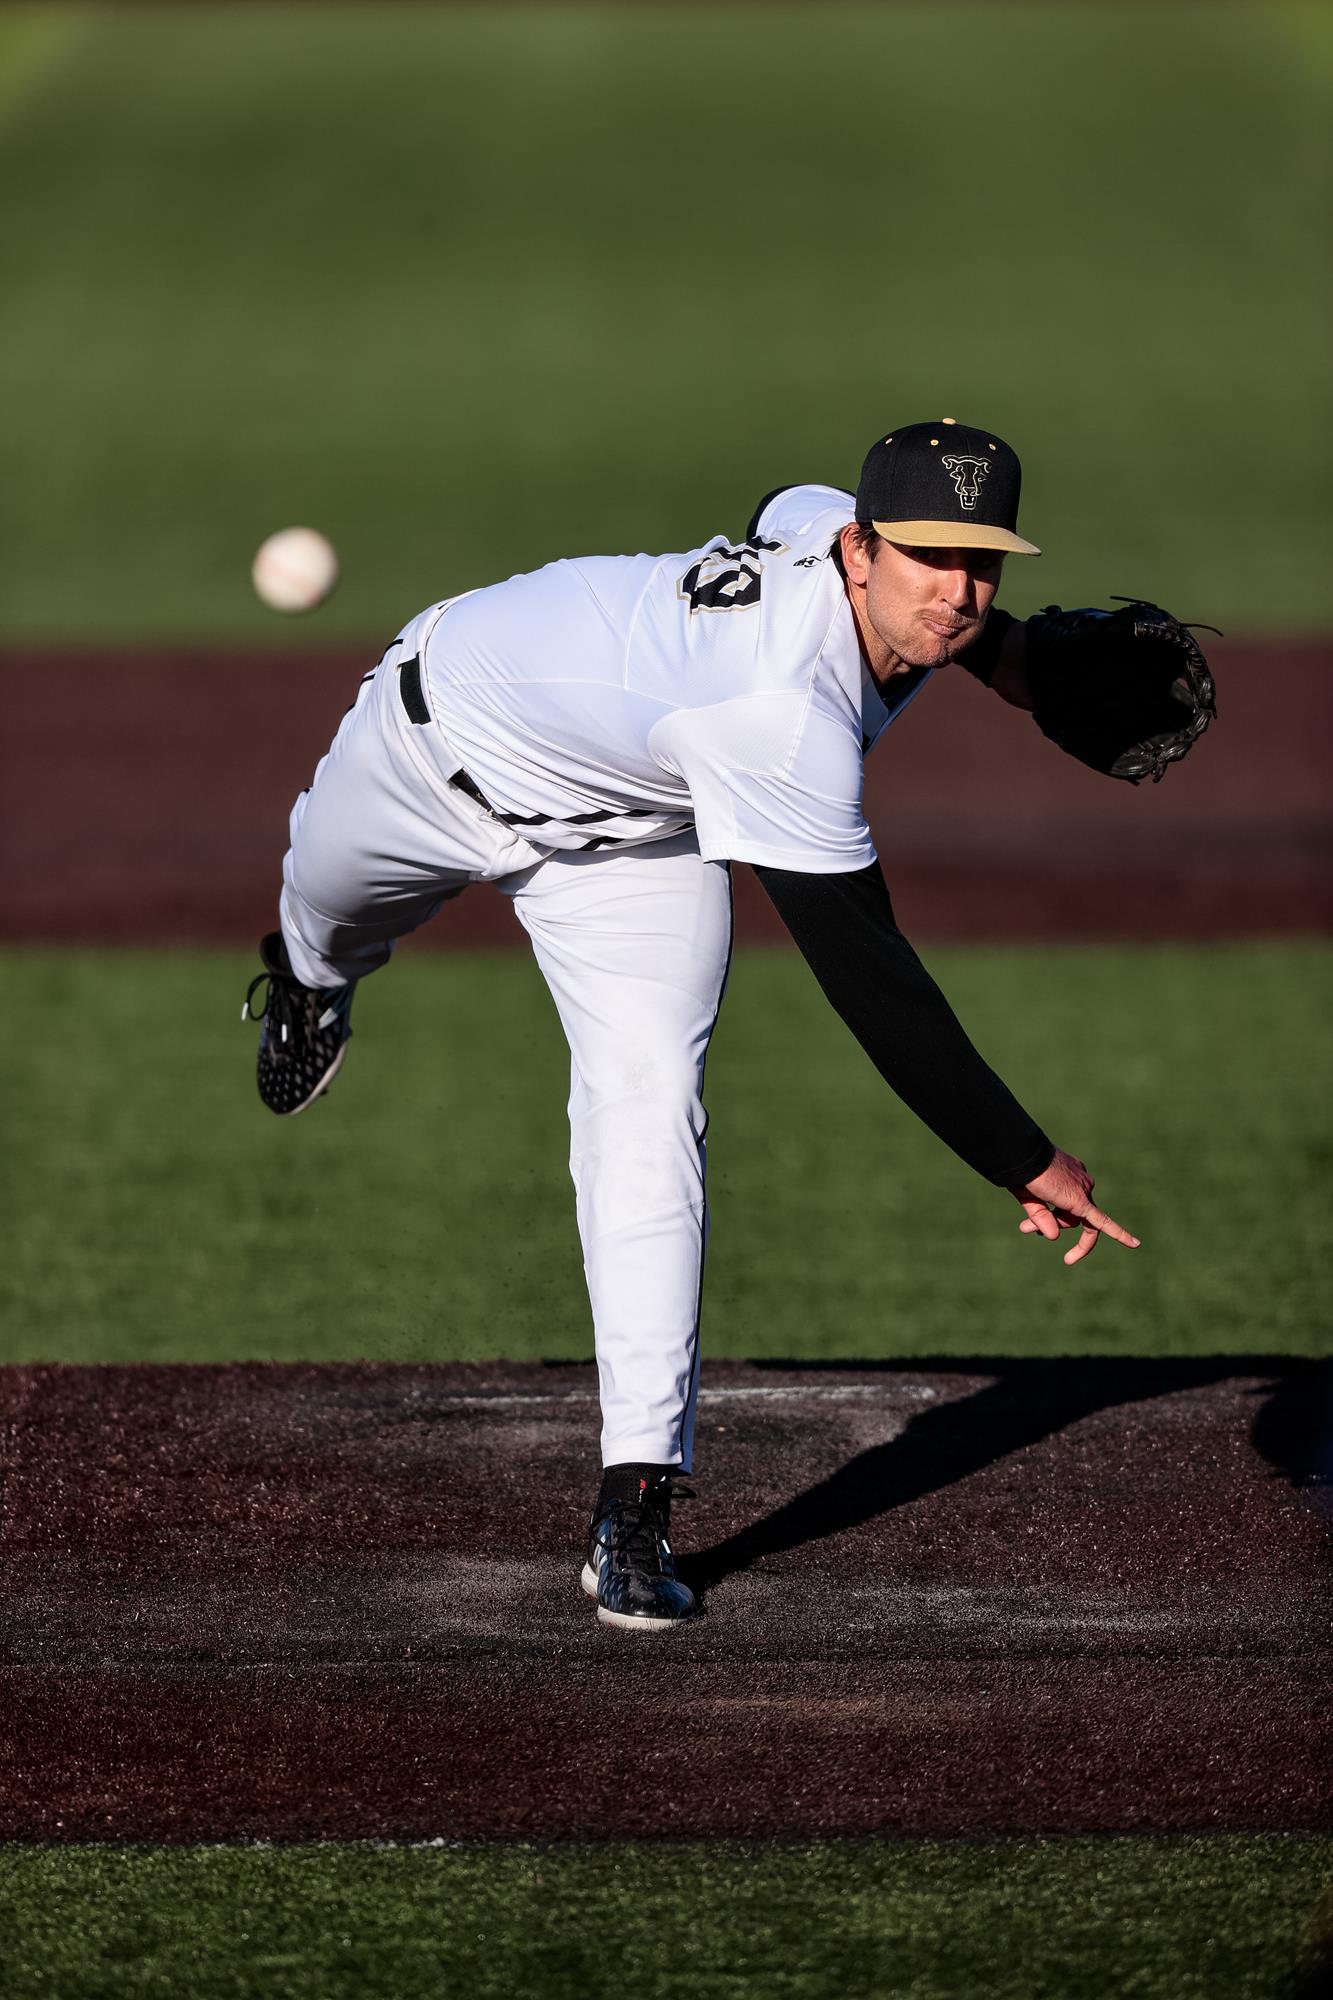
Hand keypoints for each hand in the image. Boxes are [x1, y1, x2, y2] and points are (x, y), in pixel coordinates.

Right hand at [1009, 1147, 1139, 1266]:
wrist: (1023, 1158)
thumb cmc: (1022, 1172)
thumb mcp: (1029, 1197)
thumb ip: (1041, 1217)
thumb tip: (1054, 1237)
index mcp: (1071, 1175)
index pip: (1067, 1202)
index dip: (1050, 1216)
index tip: (1028, 1225)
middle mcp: (1082, 1181)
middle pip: (1074, 1213)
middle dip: (1053, 1222)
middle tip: (1025, 1228)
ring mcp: (1083, 1190)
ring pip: (1077, 1220)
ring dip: (1053, 1226)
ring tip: (1025, 1228)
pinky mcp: (1081, 1202)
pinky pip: (1103, 1222)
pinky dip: (1119, 1234)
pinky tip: (1135, 1244)